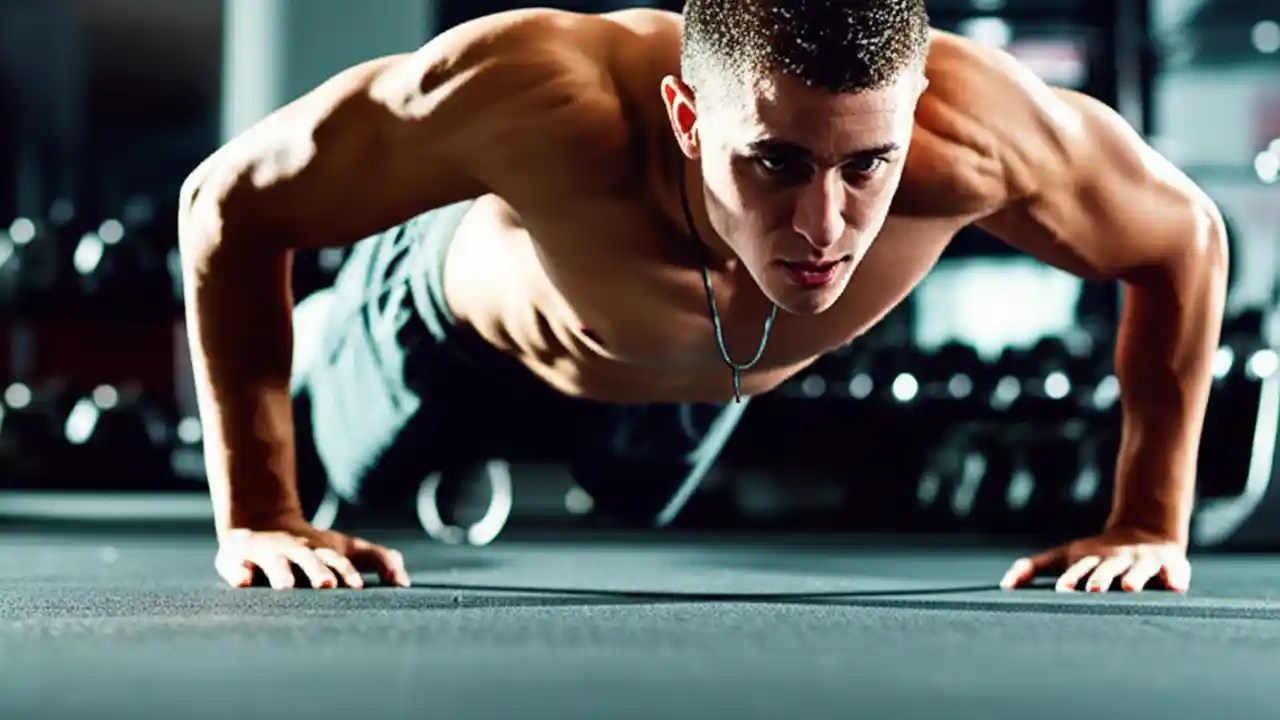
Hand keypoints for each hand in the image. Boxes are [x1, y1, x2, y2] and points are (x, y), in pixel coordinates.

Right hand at [215, 516, 410, 589]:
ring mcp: (267, 555)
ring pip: (275, 563)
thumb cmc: (314, 545)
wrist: (262, 522)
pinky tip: (243, 581)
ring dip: (281, 573)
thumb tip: (405, 583)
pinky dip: (239, 572)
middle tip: (326, 585)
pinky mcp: (238, 559)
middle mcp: (296, 551)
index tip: (357, 587)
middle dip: (317, 571)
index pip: (337, 561)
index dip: (347, 572)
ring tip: (285, 586)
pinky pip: (237, 566)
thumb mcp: (348, 548)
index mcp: (321, 551)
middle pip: (308, 560)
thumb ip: (381, 560)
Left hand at [999, 527, 1190, 592]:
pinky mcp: (1169, 566)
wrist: (1144, 531)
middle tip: (1094, 590)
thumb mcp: (1065, 555)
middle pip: (1106, 571)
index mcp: (1090, 561)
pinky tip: (1176, 587)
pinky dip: (1175, 579)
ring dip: (1132, 579)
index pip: (1078, 570)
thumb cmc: (1096, 554)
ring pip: (1137, 572)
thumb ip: (1034, 567)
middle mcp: (1115, 561)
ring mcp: (1142, 563)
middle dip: (1099, 579)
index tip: (1061, 590)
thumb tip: (1003, 585)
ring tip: (1128, 589)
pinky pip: (1174, 573)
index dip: (1071, 579)